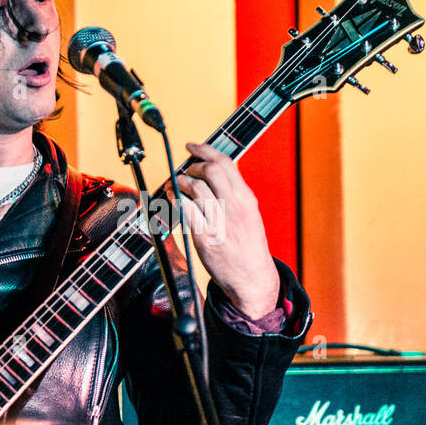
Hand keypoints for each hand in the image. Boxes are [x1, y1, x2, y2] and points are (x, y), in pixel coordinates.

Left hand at [175, 141, 280, 319]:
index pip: (226, 163)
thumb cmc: (249, 247)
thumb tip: (215, 174)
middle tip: (186, 171)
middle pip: (210, 170)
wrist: (253, 278)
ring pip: (195, 188)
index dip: (206, 150)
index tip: (192, 146)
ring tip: (176, 185)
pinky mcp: (205, 237)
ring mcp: (220, 221)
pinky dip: (175, 200)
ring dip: (180, 182)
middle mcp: (234, 207)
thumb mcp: (249, 215)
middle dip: (192, 166)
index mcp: (246, 199)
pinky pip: (185, 210)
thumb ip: (234, 194)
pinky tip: (172, 199)